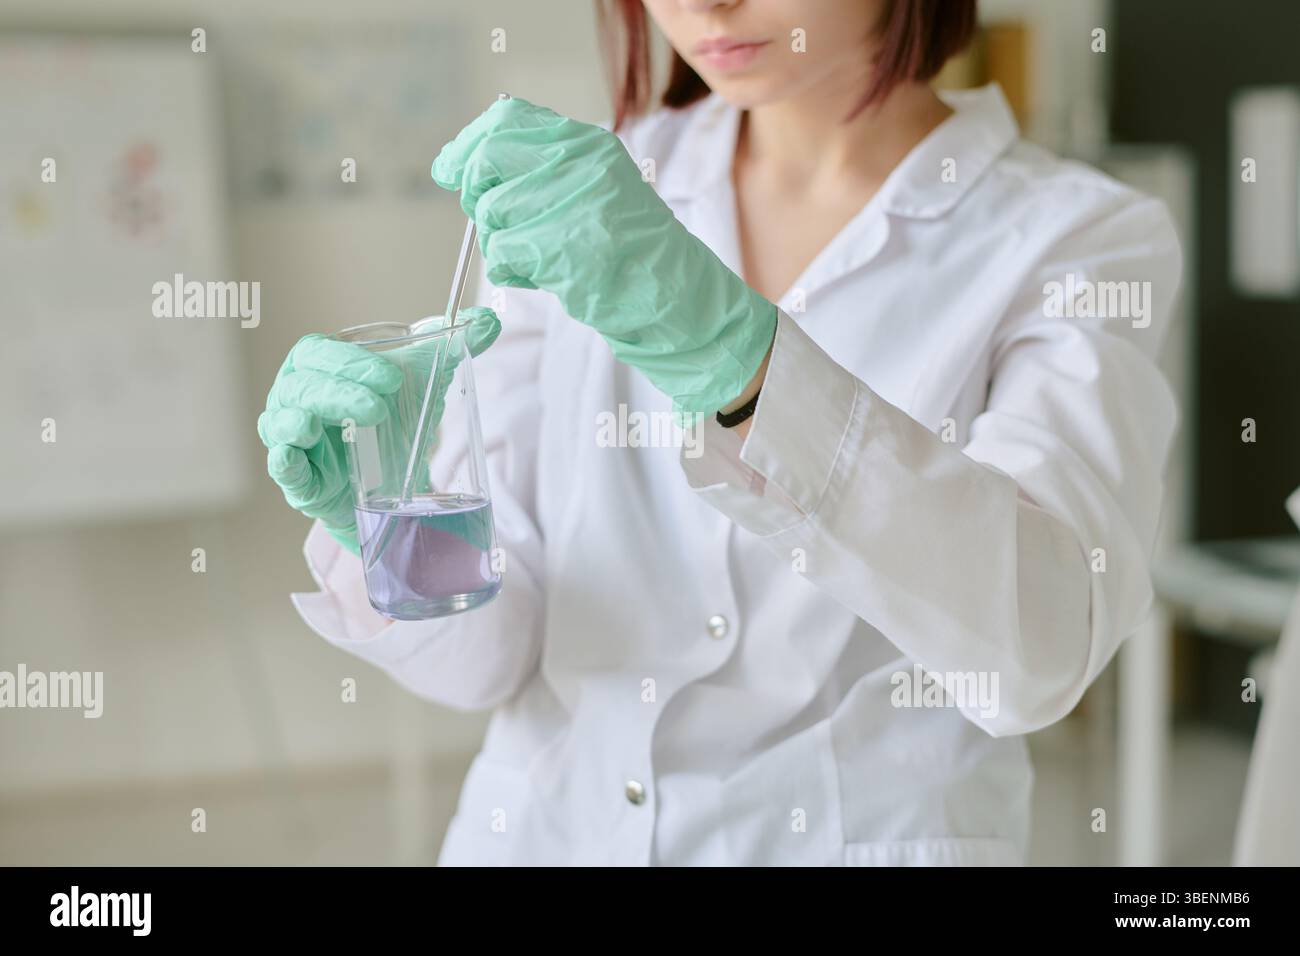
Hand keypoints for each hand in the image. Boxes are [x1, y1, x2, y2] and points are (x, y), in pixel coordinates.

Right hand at [258, 308, 499, 553]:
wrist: (393, 481)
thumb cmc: (392, 420)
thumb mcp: (421, 383)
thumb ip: (449, 350)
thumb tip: (488, 319)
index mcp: (319, 365)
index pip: (322, 353)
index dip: (352, 363)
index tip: (394, 378)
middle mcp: (296, 396)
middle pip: (302, 384)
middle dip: (339, 392)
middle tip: (380, 407)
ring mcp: (289, 437)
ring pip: (283, 421)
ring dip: (303, 421)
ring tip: (326, 425)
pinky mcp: (297, 477)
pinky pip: (281, 466)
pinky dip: (284, 460)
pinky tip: (292, 454)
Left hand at [432, 97, 775, 414]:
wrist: (673, 295)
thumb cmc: (626, 248)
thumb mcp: (591, 188)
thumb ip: (539, 170)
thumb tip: (463, 166)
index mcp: (585, 143)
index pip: (505, 120)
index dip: (468, 145)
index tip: (451, 170)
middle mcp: (579, 163)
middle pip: (488, 162)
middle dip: (479, 198)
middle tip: (497, 224)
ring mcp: (573, 202)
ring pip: (492, 214)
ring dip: (501, 244)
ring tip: (536, 258)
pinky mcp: (564, 245)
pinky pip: (504, 253)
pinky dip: (512, 270)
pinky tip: (540, 275)